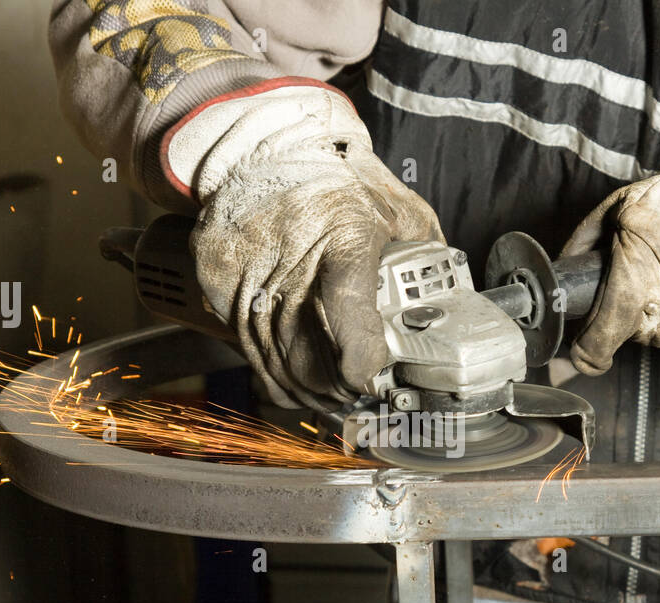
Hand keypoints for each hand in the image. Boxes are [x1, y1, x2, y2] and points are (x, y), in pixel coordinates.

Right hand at [171, 85, 441, 408]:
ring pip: (274, 357)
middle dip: (337, 387)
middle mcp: (287, 256)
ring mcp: (246, 271)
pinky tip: (293, 381)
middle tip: (357, 397)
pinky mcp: (218, 281)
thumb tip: (441, 303)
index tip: (372, 377)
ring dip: (305, 388)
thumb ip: (422, 255)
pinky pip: (245, 344)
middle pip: (309, 349)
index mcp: (342, 234)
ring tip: (329, 398)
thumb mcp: (395, 207)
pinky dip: (272, 369)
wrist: (259, 145)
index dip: (360, 355)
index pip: (348, 307)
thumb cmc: (333, 177)